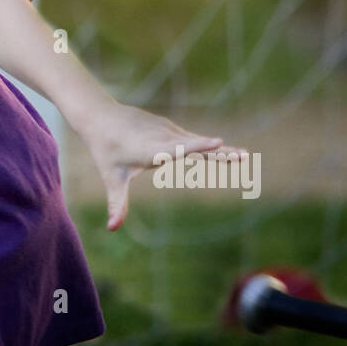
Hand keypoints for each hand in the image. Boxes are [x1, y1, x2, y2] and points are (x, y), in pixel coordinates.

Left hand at [72, 101, 247, 230]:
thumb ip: (116, 202)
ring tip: (244, 157)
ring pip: (198, 141)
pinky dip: (210, 145)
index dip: (196, 147)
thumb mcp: (111, 178)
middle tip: (244, 157)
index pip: (176, 149)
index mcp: (150, 149)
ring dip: (221, 149)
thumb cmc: (106, 150)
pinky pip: (193, 139)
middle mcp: (163, 137)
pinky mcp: (171, 128)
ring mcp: (169, 130)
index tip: (216, 142)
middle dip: (219, 152)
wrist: (101, 116)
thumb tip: (112, 228)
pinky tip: (227, 151)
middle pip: (195, 145)